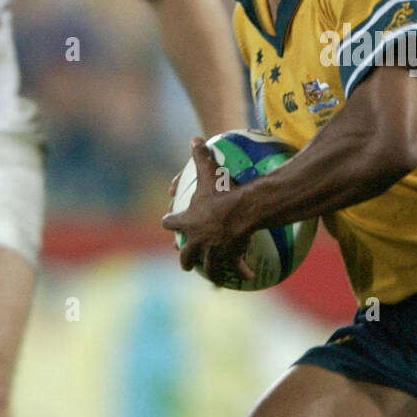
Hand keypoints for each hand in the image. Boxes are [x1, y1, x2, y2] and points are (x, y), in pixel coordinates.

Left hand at [161, 138, 255, 286]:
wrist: (241, 210)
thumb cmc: (222, 191)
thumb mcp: (208, 171)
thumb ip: (200, 156)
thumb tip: (194, 139)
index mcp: (188, 222)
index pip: (171, 222)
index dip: (169, 221)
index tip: (166, 221)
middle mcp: (197, 240)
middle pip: (186, 252)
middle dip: (185, 257)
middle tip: (184, 261)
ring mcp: (213, 251)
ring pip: (208, 265)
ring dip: (208, 270)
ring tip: (211, 277)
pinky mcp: (229, 257)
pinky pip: (237, 266)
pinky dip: (243, 271)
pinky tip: (250, 277)